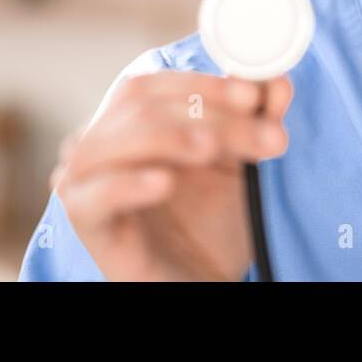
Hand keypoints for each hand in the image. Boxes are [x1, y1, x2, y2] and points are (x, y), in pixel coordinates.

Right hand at [54, 71, 292, 280]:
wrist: (204, 279)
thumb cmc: (215, 221)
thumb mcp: (243, 165)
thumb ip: (258, 120)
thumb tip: (277, 82)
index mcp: (131, 123)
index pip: (154, 85)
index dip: (203, 84)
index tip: (254, 96)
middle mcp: (101, 144)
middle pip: (141, 108)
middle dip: (208, 114)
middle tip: (262, 134)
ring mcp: (84, 183)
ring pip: (113, 142)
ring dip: (169, 138)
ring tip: (211, 149)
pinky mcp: (86, 225)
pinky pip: (89, 198)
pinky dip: (126, 184)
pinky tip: (163, 183)